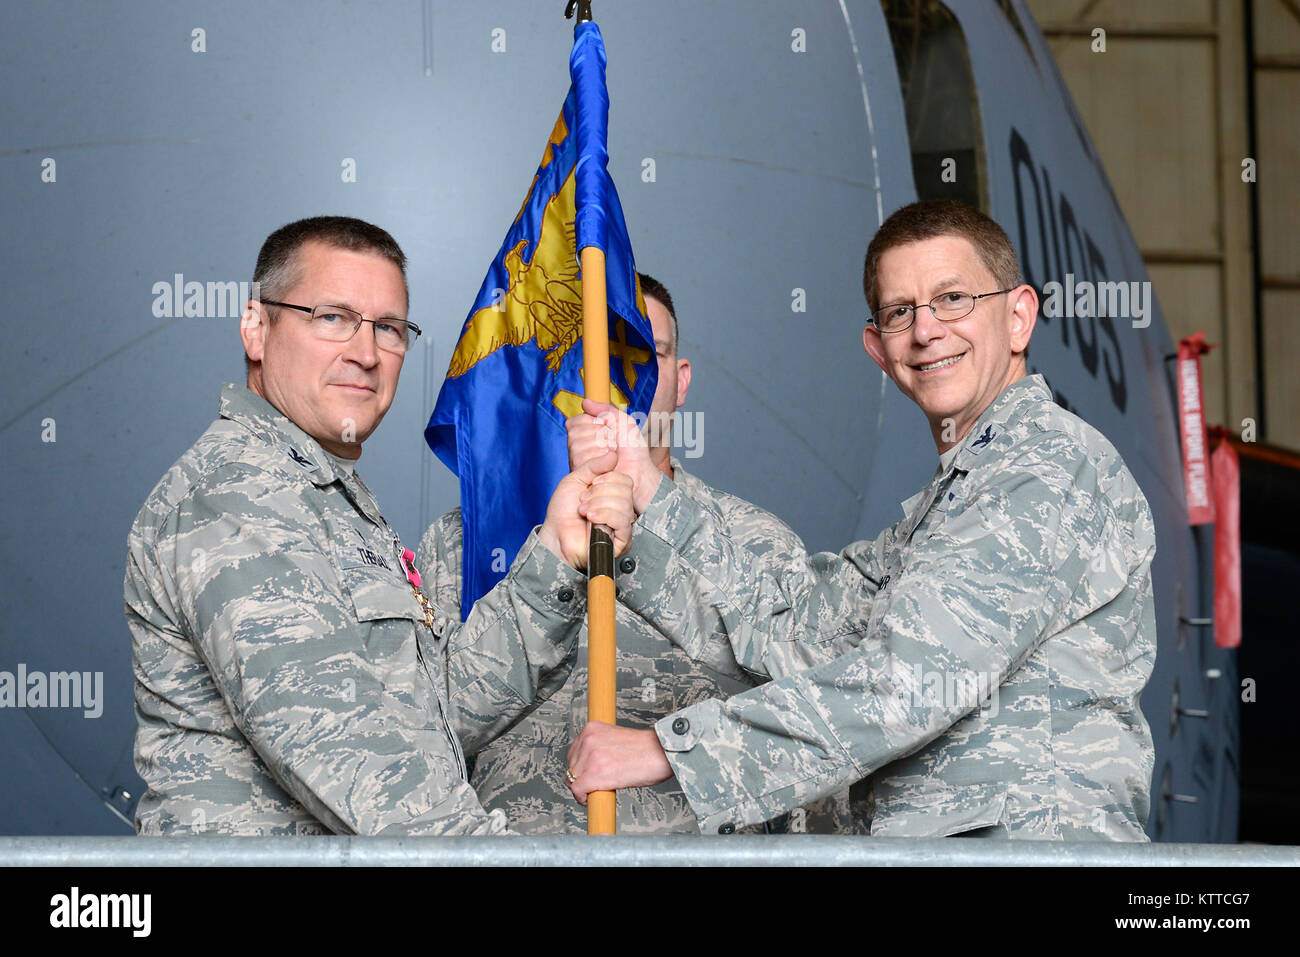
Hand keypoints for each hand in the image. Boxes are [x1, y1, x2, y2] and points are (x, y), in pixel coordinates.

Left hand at [538, 451, 635, 569]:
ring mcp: (622, 525)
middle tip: (583, 501)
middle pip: (625, 490)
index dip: (607, 479)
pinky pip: (623, 521)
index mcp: (613, 495)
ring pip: (624, 504)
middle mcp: (621, 509)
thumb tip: (613, 455)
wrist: (555, 535)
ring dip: (598, 504)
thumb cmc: (563, 512)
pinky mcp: (622, 541)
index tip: (589, 486)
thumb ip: (594, 466)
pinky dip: (604, 516)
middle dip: (599, 492)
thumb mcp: (576, 480)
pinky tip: (590, 519)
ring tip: (584, 512)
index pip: (625, 479)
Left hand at [564, 720, 672, 803]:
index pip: (574, 751)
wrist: (661, 753)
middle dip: (580, 777)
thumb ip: (600, 746)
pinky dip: (583, 798)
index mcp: (592, 728)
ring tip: (598, 790)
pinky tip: (594, 797)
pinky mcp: (594, 775)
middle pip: (571, 766)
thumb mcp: (616, 738)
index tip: (586, 773)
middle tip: (594, 784)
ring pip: (572, 779)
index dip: (580, 766)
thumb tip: (591, 764)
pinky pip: (577, 791)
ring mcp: (590, 757)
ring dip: (583, 788)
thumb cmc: (646, 749)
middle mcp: (588, 740)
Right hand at [566, 398, 661, 513]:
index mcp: (585, 433)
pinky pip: (582, 459)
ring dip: (602, 447)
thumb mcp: (623, 422)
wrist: (640, 471)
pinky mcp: (582, 474)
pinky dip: (601, 458)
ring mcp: (578, 461)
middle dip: (600, 435)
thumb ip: (605, 410)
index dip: (593, 423)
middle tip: (613, 445)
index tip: (607, 429)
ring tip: (612, 455)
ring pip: (578, 445)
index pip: (574, 421)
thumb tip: (585, 402)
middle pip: (575, 432)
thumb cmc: (633, 449)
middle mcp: (578, 447)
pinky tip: (609, 464)